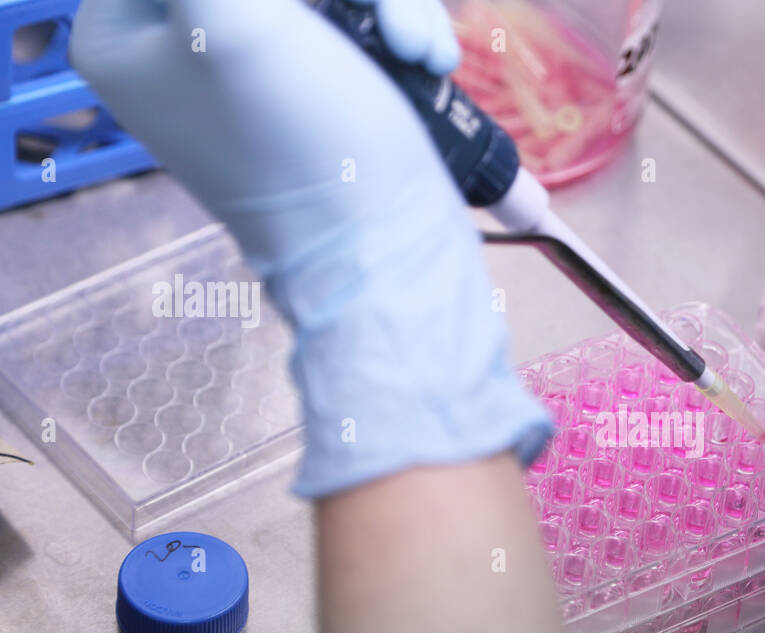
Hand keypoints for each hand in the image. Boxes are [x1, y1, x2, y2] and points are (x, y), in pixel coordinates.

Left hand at [71, 0, 550, 496]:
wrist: (385, 257)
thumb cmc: (307, 147)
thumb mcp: (232, 15)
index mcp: (119, 35)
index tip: (326, 6)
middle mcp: (175, 48)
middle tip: (393, 26)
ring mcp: (249, 69)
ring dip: (385, 5)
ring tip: (421, 50)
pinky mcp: (312, 90)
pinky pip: (351, 19)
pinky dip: (393, 27)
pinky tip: (427, 58)